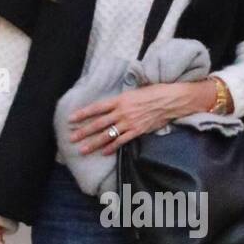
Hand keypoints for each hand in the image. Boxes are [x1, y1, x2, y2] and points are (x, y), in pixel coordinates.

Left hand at [69, 81, 216, 156]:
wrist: (171, 100)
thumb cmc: (155, 92)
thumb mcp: (135, 91)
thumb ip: (123, 99)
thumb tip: (113, 104)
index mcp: (120, 99)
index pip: (97, 107)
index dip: (83, 113)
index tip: (71, 118)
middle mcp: (122, 111)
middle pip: (98, 123)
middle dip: (83, 131)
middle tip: (71, 138)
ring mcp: (129, 123)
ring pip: (107, 134)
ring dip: (94, 143)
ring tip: (83, 149)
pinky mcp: (138, 131)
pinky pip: (122, 141)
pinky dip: (112, 147)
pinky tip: (104, 152)